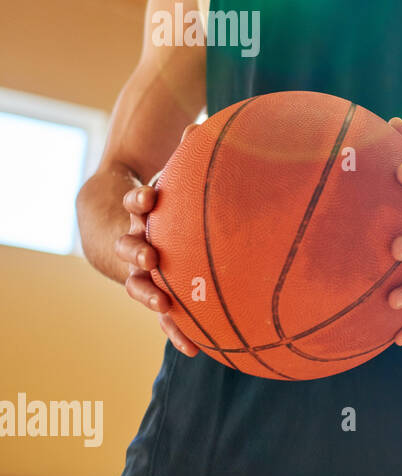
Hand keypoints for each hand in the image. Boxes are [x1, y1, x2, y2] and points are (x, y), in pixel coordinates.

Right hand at [115, 124, 198, 356]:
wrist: (126, 225)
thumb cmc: (163, 196)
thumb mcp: (171, 175)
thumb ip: (185, 154)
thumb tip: (200, 126)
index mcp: (138, 214)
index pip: (133, 206)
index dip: (138, 204)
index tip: (145, 201)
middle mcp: (134, 243)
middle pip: (129, 248)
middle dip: (137, 253)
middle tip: (149, 256)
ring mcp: (141, 272)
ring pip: (139, 285)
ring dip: (150, 295)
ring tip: (164, 305)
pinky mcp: (157, 293)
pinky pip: (167, 315)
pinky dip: (177, 330)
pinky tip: (196, 349)